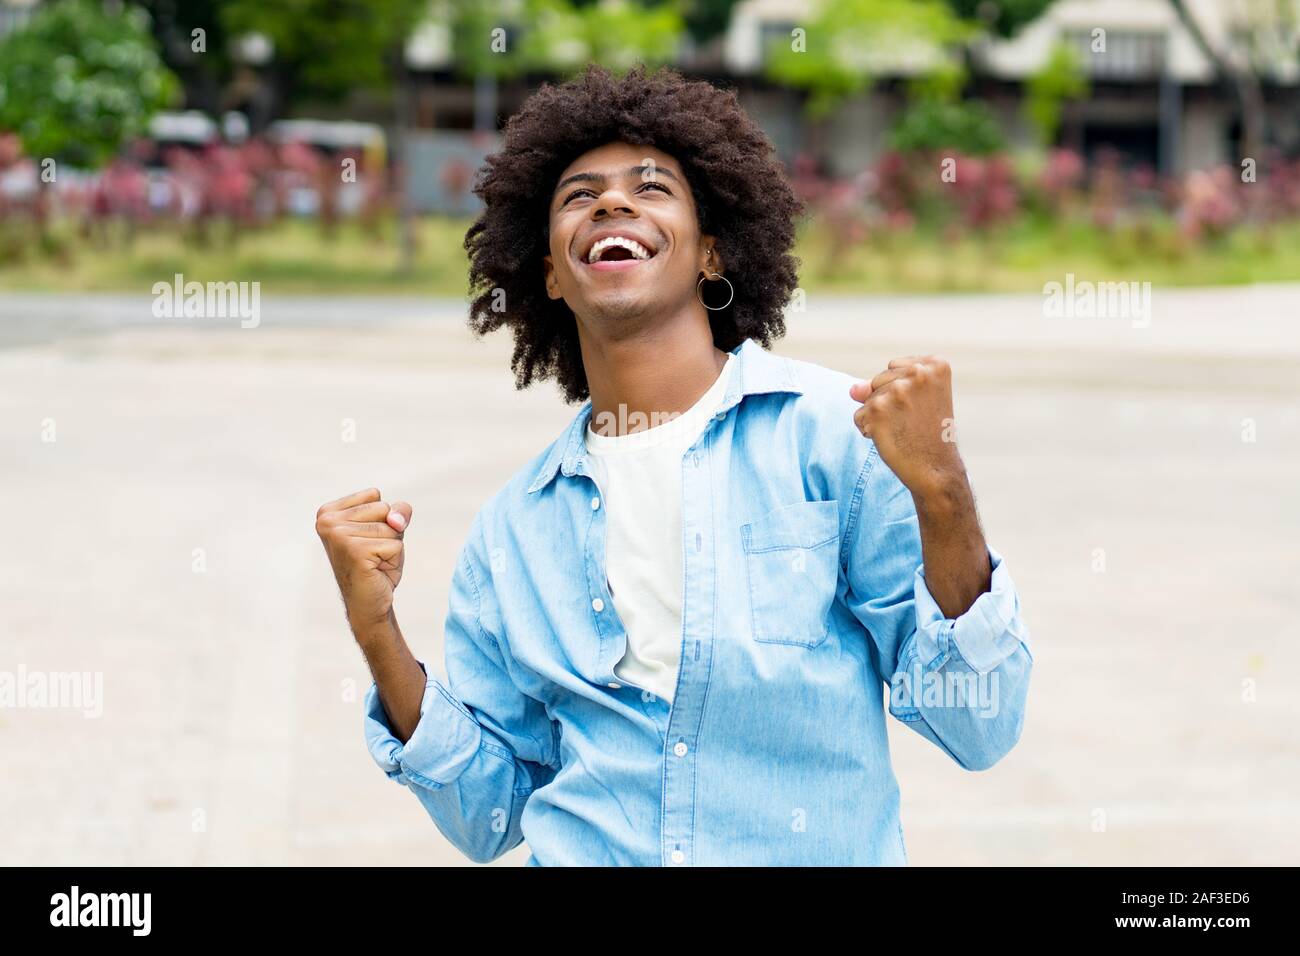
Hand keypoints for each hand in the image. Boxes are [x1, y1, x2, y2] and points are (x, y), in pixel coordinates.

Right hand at [315, 487, 412, 632]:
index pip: (375, 495)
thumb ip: (399, 511)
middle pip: (384, 508)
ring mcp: (338, 535)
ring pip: (391, 526)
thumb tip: (395, 520)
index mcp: (328, 511)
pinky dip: (393, 559)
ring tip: (374, 562)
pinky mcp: (355, 551)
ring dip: (391, 546)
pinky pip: (395, 544)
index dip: (382, 518)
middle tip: (373, 554)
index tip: (366, 539)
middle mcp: (327, 520)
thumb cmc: (376, 564)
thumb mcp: (390, 529)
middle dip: (388, 532)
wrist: (367, 603)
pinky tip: (376, 570)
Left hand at [849, 356, 965, 503]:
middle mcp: (919, 372)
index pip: (894, 366)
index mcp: (935, 364)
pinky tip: (891, 438)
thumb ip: (882, 386)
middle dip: (888, 402)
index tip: (922, 407)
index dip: (902, 391)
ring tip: (902, 430)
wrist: (935, 469)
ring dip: (878, 417)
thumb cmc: (928, 434)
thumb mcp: (916, 401)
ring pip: (867, 398)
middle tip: (912, 422)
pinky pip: (859, 416)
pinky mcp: (878, 408)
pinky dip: (869, 430)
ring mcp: (897, 390)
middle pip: (879, 379)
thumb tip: (853, 390)